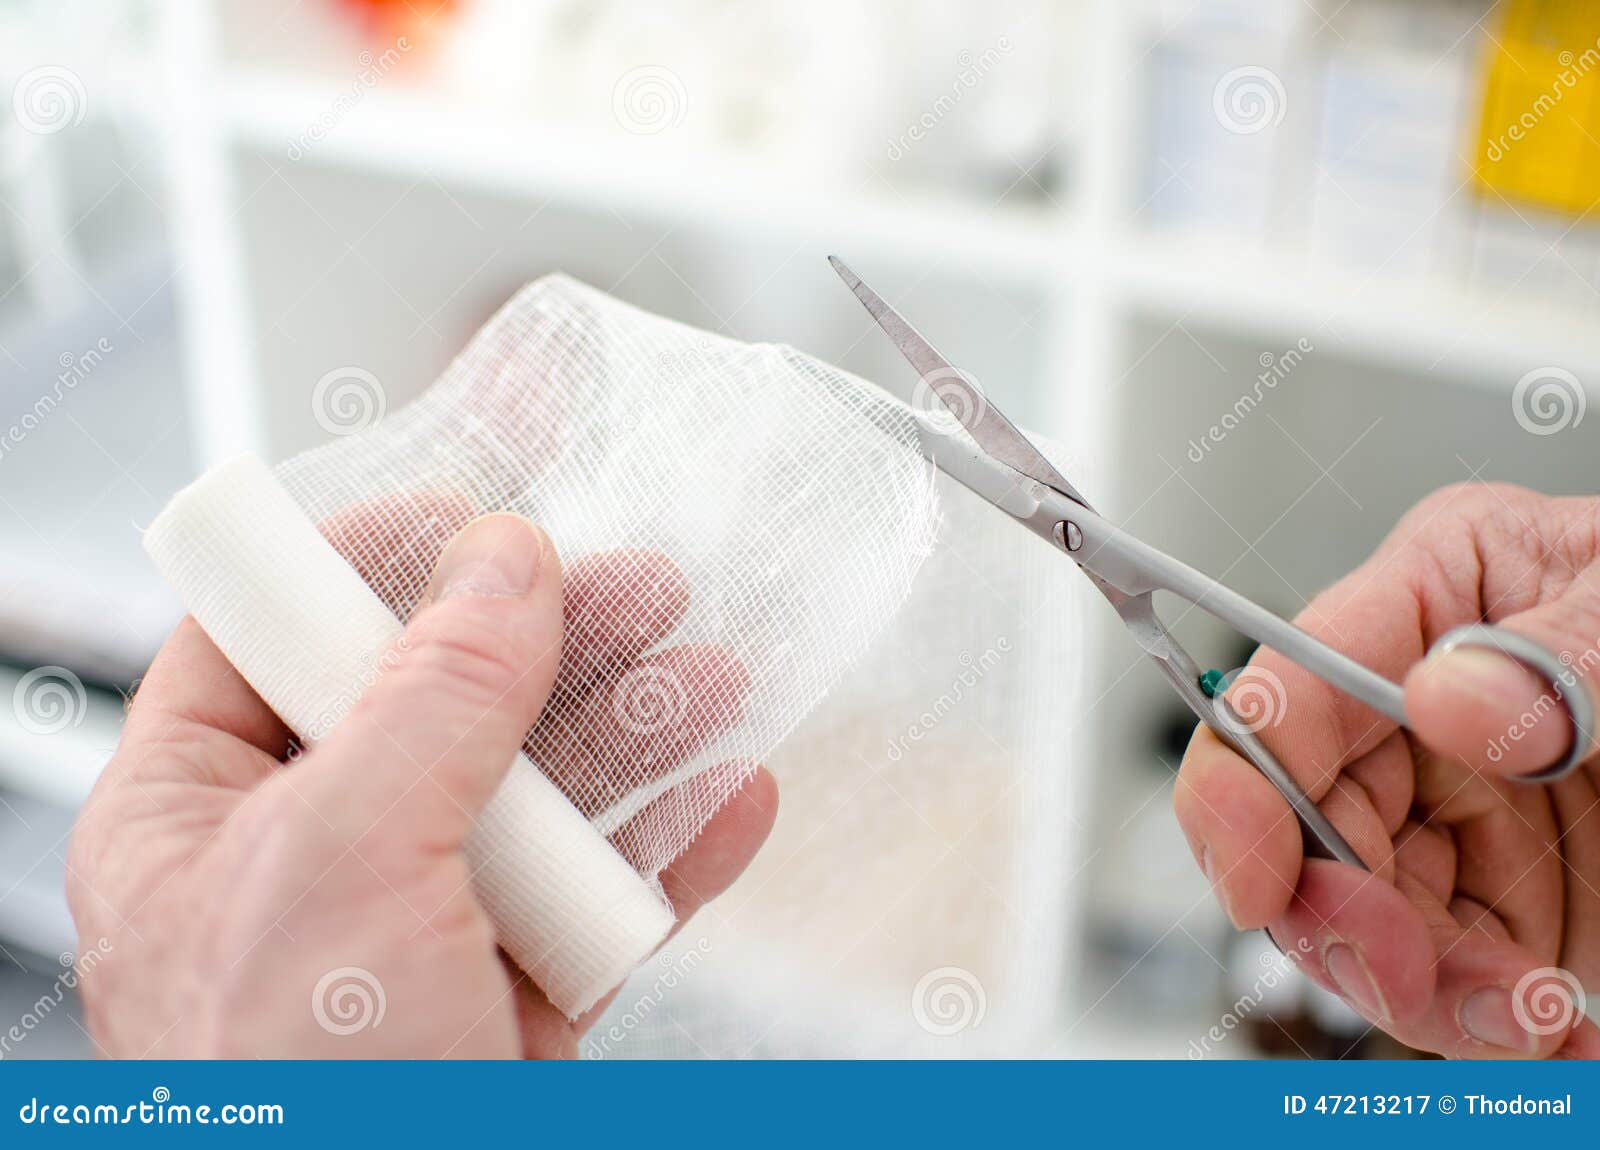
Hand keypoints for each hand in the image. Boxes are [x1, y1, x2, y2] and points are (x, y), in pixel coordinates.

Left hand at [67, 514, 775, 1057]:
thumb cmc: (295, 1098)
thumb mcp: (345, 858)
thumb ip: (434, 694)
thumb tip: (505, 564)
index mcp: (200, 815)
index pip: (273, 637)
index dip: (370, 558)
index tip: (475, 512)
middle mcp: (309, 863)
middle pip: (439, 701)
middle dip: (550, 641)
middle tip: (639, 586)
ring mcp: (421, 931)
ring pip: (540, 795)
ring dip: (638, 732)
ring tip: (710, 678)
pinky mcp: (516, 998)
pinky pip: (606, 902)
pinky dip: (678, 852)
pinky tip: (733, 800)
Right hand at [1177, 483, 1599, 1058]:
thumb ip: (1562, 653)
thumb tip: (1451, 700)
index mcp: (1429, 606)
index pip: (1288, 696)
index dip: (1242, 787)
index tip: (1260, 880)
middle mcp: (1419, 717)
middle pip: (1303, 828)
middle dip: (1341, 917)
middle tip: (1414, 973)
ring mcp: (1462, 817)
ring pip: (1368, 924)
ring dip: (1423, 993)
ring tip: (1528, 1012)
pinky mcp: (1514, 907)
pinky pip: (1455, 983)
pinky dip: (1493, 1029)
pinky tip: (1561, 1028)